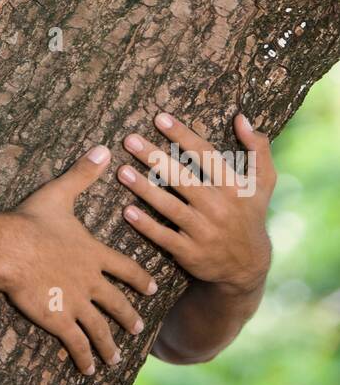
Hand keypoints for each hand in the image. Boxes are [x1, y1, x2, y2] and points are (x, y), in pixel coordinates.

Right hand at [6, 146, 158, 376]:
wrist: (9, 248)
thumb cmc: (31, 220)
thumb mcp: (60, 193)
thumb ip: (83, 174)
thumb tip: (103, 149)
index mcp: (94, 253)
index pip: (125, 269)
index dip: (140, 279)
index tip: (152, 288)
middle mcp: (91, 281)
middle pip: (117, 303)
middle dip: (128, 316)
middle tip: (138, 328)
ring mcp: (76, 303)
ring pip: (100, 329)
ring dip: (110, 344)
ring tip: (116, 358)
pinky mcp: (59, 319)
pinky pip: (77, 343)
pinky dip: (84, 357)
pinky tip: (88, 370)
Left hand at [116, 111, 274, 295]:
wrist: (248, 266)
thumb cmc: (250, 215)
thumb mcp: (263, 183)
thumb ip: (258, 149)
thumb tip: (241, 118)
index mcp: (234, 188)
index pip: (205, 156)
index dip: (183, 136)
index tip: (160, 118)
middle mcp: (218, 208)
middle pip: (182, 178)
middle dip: (154, 158)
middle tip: (130, 140)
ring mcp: (203, 232)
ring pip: (169, 207)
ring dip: (144, 189)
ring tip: (122, 171)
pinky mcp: (190, 253)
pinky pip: (164, 236)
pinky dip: (146, 225)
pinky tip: (127, 211)